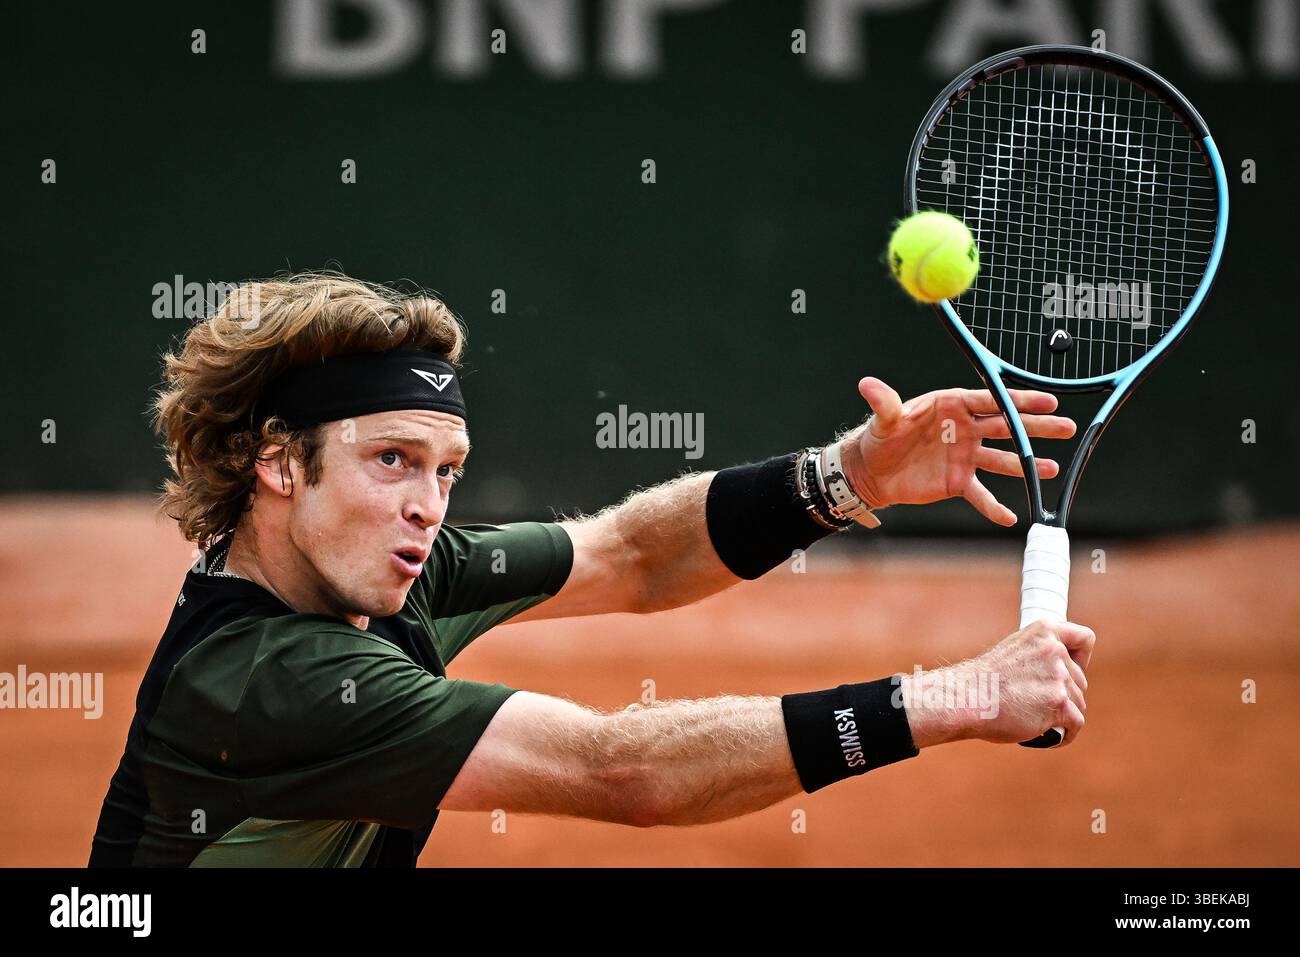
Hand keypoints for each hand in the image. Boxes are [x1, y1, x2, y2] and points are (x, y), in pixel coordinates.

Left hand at [841, 376, 1074, 525]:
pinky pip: (981, 495)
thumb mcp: (883, 420)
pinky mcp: (958, 481)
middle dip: (1036, 428)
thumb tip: (868, 385)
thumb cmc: (879, 438)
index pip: (990, 400)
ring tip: (1053, 469)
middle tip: (1067, 427)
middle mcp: (965, 429)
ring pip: (1002, 459)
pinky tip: (1012, 517)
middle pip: (1006, 427)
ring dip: (1027, 465)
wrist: (871, 472)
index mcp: (952, 406)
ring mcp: (965, 456)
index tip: (1047, 401)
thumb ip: (884, 403)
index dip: (1018, 402)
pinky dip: (994, 507)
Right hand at [900, 620, 1095, 747]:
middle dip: (1064, 693)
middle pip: (1080, 680)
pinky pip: (1076, 724)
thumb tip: (1061, 677)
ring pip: (1077, 703)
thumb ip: (1040, 656)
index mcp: (1045, 631)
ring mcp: (1058, 678)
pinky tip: (1053, 735)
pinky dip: (1066, 733)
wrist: (968, 698)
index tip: (1070, 668)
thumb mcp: (1014, 651)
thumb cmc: (986, 680)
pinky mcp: (1059, 704)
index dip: (1080, 657)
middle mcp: (1055, 651)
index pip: (1085, 639)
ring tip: (1037, 718)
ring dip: (1062, 714)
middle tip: (1038, 702)